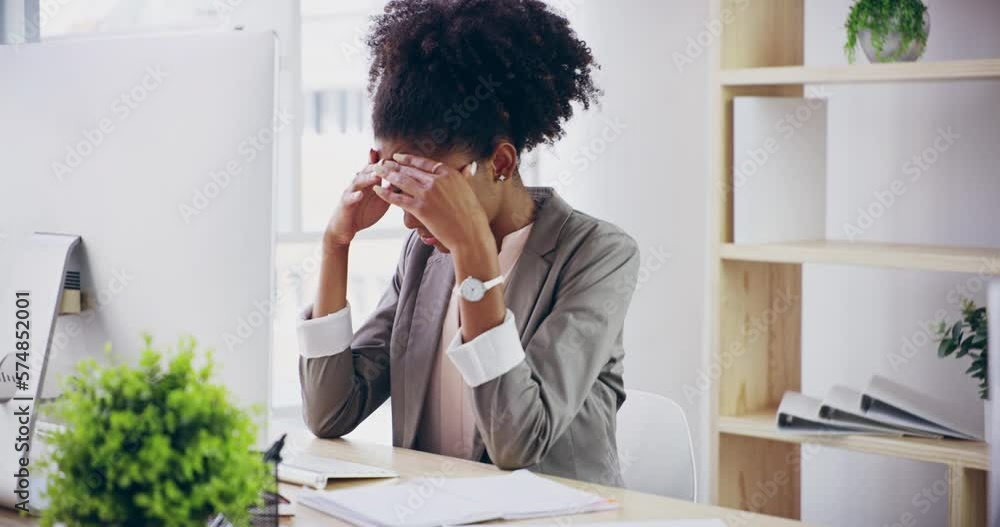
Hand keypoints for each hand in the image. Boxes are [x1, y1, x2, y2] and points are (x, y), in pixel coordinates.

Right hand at [324, 149, 391, 247]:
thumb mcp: (381, 200)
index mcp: (369, 182)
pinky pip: (349, 199)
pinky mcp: (345, 203)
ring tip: (376, 176)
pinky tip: (360, 195)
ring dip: (367, 178)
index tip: (397, 159)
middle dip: (377, 166)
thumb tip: (406, 181)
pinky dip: (354, 196)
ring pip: (358, 182)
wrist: (347, 227)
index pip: (377, 169)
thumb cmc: (365, 212)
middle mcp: (360, 184)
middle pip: (367, 171)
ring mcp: (351, 192)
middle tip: (386, 162)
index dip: (386, 163)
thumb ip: (391, 190)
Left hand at [373, 153, 491, 252]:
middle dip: (393, 165)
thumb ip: (464, 177)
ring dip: (386, 174)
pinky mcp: (420, 208)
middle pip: (409, 170)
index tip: (398, 157)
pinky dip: (386, 193)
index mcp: (449, 174)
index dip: (408, 159)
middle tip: (381, 163)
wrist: (471, 235)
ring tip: (375, 171)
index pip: (423, 162)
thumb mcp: (469, 190)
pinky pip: (398, 199)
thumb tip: (469, 167)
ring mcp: (427, 194)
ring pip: (401, 180)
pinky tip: (377, 190)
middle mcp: (437, 180)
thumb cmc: (473, 217)